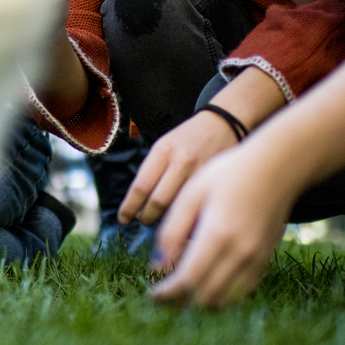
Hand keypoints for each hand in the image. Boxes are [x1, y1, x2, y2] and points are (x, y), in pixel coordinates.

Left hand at [117, 109, 239, 226]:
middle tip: (142, 220)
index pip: (141, 187)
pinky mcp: (214, 183)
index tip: (123, 218)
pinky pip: (196, 206)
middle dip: (146, 217)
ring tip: (160, 220)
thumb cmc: (186, 139)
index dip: (129, 207)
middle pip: (158, 202)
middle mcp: (180, 161)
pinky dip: (185, 216)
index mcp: (162, 151)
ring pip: (177, 207)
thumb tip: (137, 204)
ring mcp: (199, 173)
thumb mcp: (163, 147)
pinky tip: (180, 217)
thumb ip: (151, 172)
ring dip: (165, 219)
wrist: (221, 124)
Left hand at [149, 143, 298, 307]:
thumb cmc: (228, 174)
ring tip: (180, 293)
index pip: (188, 280)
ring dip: (200, 303)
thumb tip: (159, 265)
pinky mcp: (264, 260)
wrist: (277, 168)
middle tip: (162, 296)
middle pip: (205, 298)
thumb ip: (172, 230)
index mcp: (217, 234)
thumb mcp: (191, 193)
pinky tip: (205, 284)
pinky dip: (221, 296)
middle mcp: (239, 253)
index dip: (167, 294)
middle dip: (180, 303)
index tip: (151, 294)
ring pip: (225, 301)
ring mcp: (255, 259)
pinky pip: (241, 292)